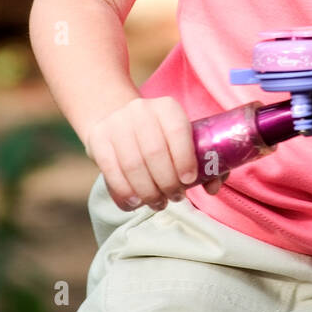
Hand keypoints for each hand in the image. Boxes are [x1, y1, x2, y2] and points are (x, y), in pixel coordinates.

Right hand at [85, 96, 203, 210]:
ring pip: (133, 165)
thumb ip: (202, 159)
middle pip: (154, 152)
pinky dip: (124, 192)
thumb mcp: (179, 137)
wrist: (116, 117)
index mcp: (167, 107)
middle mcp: (141, 110)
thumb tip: (214, 187)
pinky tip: (134, 203)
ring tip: (157, 204)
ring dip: (147, 191)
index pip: (177, 131)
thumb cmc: (159, 135)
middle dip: (167, 182)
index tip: (188, 181)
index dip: (184, 158)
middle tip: (174, 198)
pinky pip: (111, 170)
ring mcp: (117, 123)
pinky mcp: (98, 139)